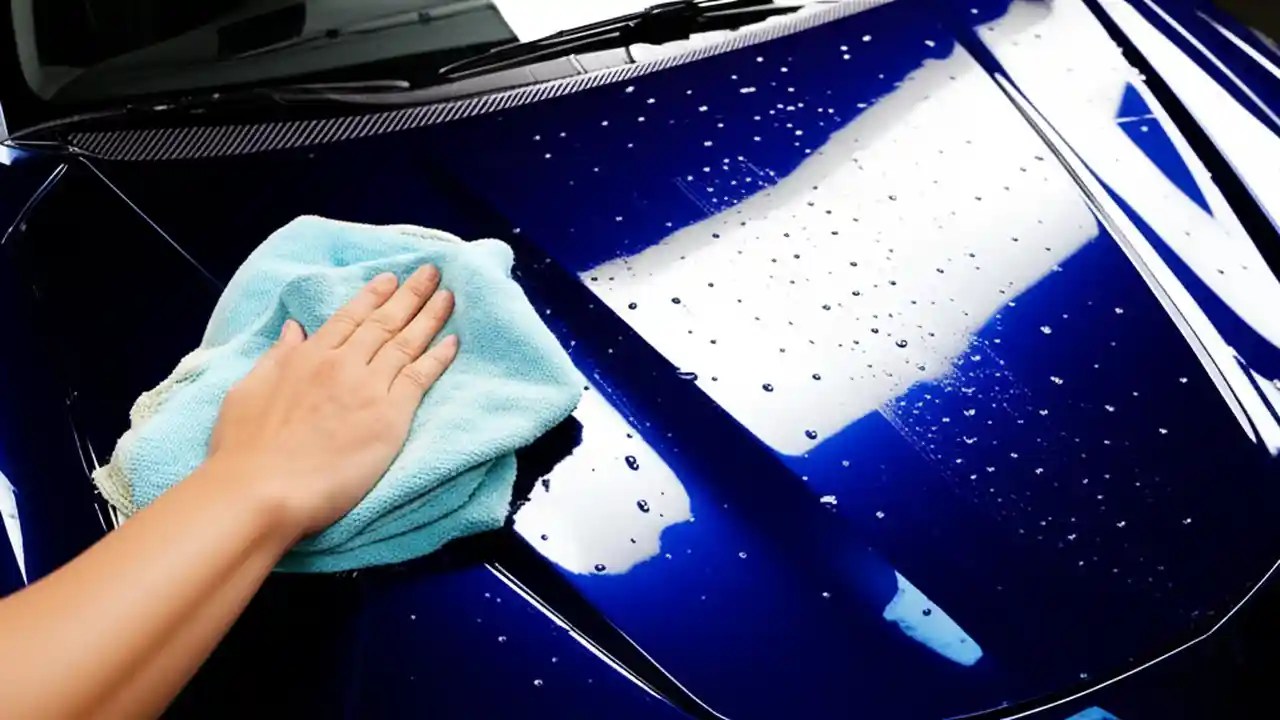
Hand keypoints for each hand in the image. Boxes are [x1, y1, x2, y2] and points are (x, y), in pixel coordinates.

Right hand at [209, 266, 457, 538]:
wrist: (262, 489)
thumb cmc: (244, 450)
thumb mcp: (248, 390)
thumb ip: (277, 358)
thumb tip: (294, 330)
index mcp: (306, 357)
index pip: (348, 318)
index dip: (372, 296)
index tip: (390, 279)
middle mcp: (341, 365)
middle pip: (383, 323)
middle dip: (409, 295)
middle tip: (431, 273)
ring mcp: (368, 388)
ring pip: (406, 344)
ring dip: (429, 316)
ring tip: (448, 296)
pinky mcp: (390, 417)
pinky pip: (420, 378)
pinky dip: (438, 358)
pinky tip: (453, 341)